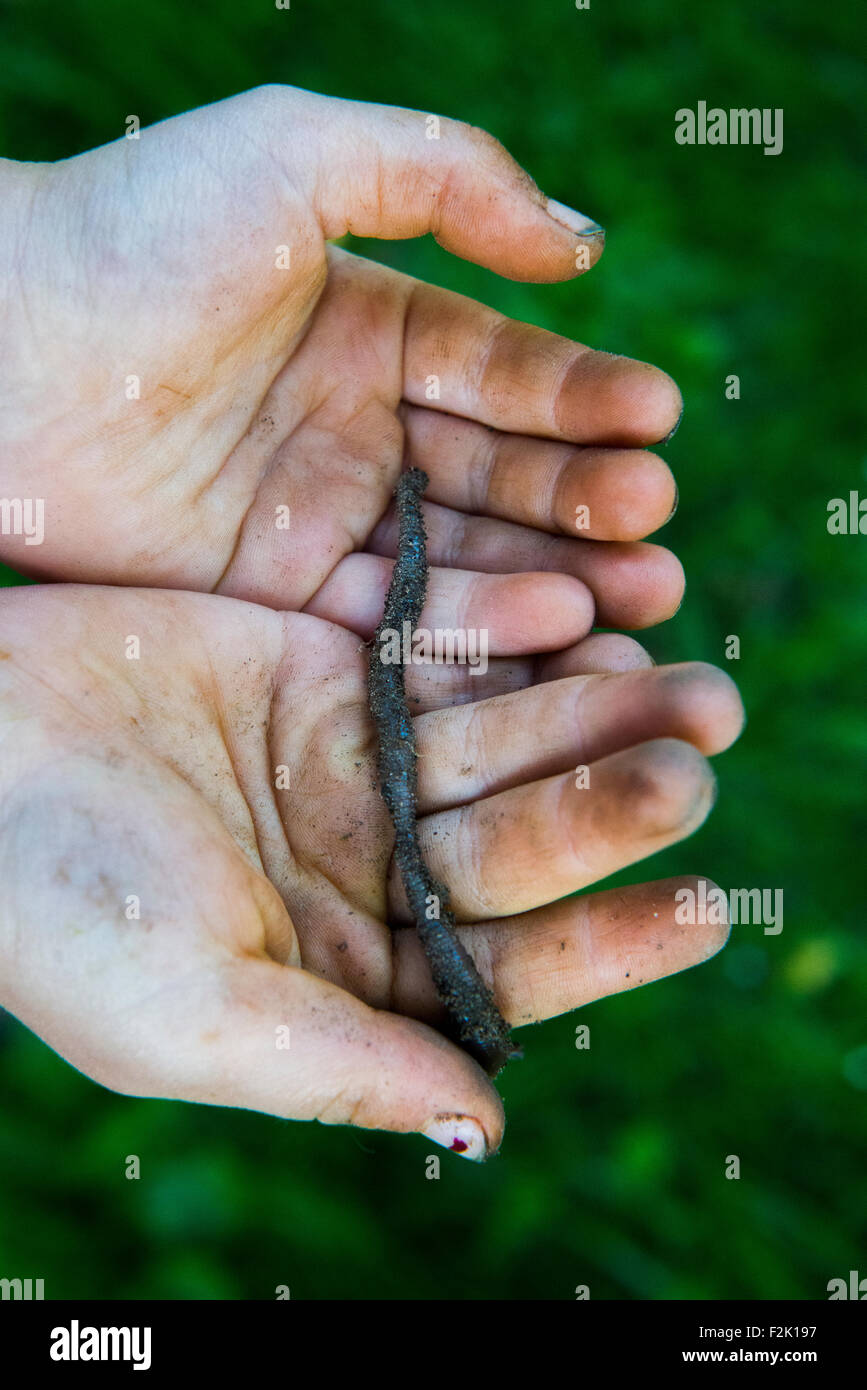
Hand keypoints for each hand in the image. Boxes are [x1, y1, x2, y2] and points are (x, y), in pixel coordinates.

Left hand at [0, 86, 681, 631]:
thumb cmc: (136, 230)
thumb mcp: (300, 155)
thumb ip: (449, 177)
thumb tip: (583, 243)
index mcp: (376, 329)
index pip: (506, 372)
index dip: (585, 397)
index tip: (658, 419)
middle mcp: (360, 430)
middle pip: (501, 474)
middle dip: (587, 500)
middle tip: (657, 522)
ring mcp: (324, 519)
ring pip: (463, 555)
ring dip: (556, 576)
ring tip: (640, 592)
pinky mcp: (281, 595)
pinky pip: (395, 617)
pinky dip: (471, 629)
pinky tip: (549, 631)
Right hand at [0, 586, 741, 1157]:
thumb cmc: (49, 910)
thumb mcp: (187, 1017)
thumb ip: (341, 1068)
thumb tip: (489, 1125)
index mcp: (353, 973)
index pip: (506, 966)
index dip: (605, 941)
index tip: (702, 909)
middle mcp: (372, 870)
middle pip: (516, 839)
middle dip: (610, 801)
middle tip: (702, 759)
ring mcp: (355, 765)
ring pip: (498, 740)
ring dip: (593, 710)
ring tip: (691, 682)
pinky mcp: (330, 670)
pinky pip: (437, 652)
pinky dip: (511, 637)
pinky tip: (591, 611)